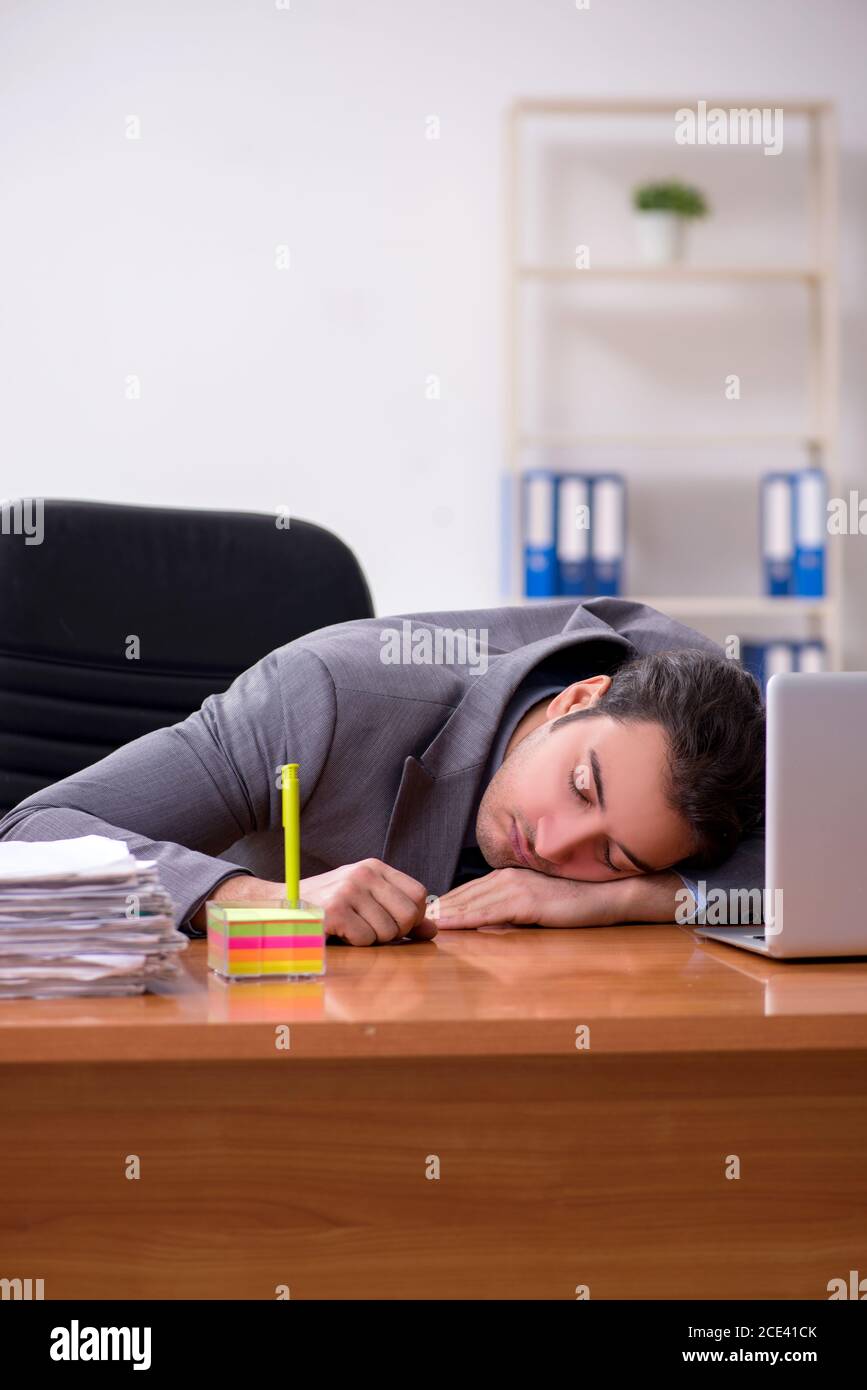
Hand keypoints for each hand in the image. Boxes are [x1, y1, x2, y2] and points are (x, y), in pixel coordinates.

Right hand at [300, 859, 434, 945]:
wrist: (283, 907)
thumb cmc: (330, 905)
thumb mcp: (367, 901)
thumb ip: (400, 912)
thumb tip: (433, 930)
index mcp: (375, 867)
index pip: (419, 893)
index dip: (413, 915)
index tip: (395, 922)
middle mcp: (363, 874)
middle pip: (409, 913)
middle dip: (397, 931)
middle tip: (374, 930)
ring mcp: (348, 891)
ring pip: (389, 931)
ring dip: (373, 939)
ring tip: (352, 928)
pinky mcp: (335, 911)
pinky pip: (366, 939)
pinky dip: (356, 943)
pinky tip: (340, 932)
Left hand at [429, 867, 683, 929]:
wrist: (610, 895)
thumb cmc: (577, 900)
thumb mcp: (539, 902)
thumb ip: (514, 907)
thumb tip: (490, 919)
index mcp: (510, 875)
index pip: (469, 890)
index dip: (445, 902)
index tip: (424, 913)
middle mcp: (509, 877)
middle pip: (464, 894)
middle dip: (438, 907)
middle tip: (411, 919)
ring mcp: (518, 887)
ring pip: (471, 901)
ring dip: (445, 912)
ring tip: (420, 922)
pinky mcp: (529, 902)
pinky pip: (490, 911)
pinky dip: (465, 918)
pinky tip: (448, 924)